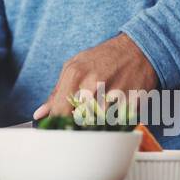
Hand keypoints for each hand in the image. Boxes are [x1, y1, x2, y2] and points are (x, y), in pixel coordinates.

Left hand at [33, 33, 157, 118]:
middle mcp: (94, 85)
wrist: (138, 49)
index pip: (59, 112)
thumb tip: (40, 114)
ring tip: (101, 109)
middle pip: (78, 122)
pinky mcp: (132, 104)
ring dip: (97, 124)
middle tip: (81, 120)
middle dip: (77, 126)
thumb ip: (57, 92)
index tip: (57, 130)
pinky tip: (115, 109)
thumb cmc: (103, 58)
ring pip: (98, 126)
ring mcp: (114, 96)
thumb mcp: (75, 66)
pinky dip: (114, 122)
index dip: (56, 125)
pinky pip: (117, 124)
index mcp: (76, 75)